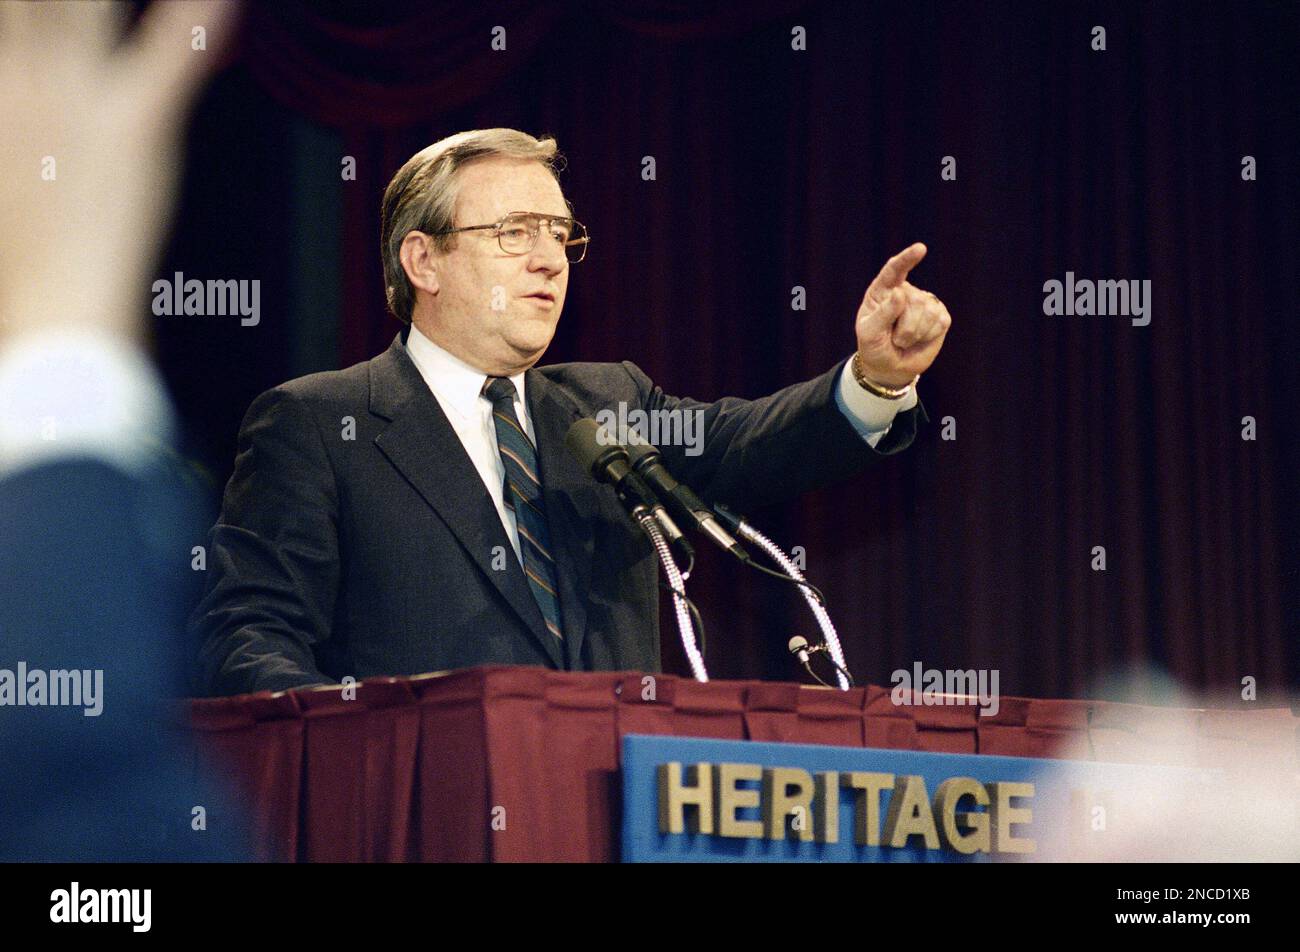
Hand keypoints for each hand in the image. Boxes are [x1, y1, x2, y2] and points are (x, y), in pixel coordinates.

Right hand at [0, 0, 237, 345]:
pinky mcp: (137, 125)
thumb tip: (27, 108)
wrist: (52, 310)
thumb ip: (21, 119)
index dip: (26, 6)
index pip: (13, 13)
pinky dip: (194, 19)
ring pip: (86, 0)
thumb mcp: (10, 179)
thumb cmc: (25, 257)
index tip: (32, 3)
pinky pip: (170, 53)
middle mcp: (24, 77)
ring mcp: (78, 97)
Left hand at [853, 242, 951, 387]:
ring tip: (904, 339)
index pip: (894, 270)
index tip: (920, 249)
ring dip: (914, 334)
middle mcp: (906, 292)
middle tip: (894, 338)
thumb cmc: (874, 347)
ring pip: (927, 312)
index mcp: (883, 290)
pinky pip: (940, 322)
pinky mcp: (940, 316)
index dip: (907, 259)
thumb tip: (901, 293)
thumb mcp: (869, 333)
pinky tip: (919, 339)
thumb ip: (883, 313)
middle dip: (904, 327)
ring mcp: (925, 302)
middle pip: (914, 301)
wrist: (889, 367)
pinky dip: (927, 336)